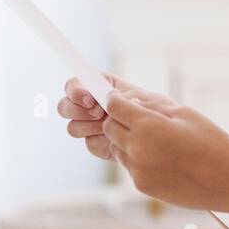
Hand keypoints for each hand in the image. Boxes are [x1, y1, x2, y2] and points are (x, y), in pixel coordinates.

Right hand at [58, 74, 175, 160]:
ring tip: (113, 126)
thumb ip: (125, 96)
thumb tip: (110, 99)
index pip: (74, 85)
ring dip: (92, 127)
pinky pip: (90, 144)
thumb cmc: (156, 110)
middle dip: (78, 110)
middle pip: (64, 106)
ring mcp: (90, 125)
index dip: (75, 90)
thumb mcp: (145, 98)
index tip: (89, 98)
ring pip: (73, 127)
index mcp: (99, 86)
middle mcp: (89, 105)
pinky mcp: (96, 144)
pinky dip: (104, 142)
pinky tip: (118, 139)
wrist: (164, 135)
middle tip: (99, 113)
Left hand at [100, 92, 228, 211]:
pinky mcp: (143, 186)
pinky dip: (139, 160)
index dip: (117, 100)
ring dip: (128, 142)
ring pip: (117, 149)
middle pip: (110, 128)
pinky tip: (163, 159)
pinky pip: (130, 167)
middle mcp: (137, 148)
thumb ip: (155, 107)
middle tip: (141, 120)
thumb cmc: (212, 142)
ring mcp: (138, 170)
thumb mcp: (186, 114)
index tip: (122, 100)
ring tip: (157, 142)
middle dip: (120, 120)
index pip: (114, 106)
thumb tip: (132, 102)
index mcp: (148, 125)